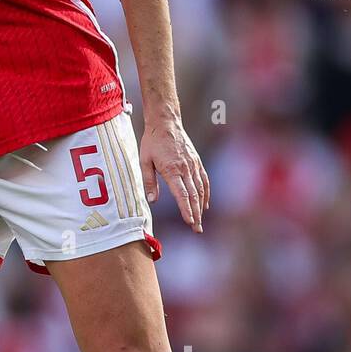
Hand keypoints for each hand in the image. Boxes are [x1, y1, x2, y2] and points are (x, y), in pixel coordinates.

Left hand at [140, 116, 209, 232]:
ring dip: (201, 207)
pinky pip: (204, 180)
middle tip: (197, 229)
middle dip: (196, 214)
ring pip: (200, 189)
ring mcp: (193, 165)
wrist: (166, 122)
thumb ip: (149, 181)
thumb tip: (152, 200)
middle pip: (193, 195)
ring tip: (200, 221)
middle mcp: (185, 168)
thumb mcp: (144, 160)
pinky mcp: (196, 161)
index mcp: (172, 169)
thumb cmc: (152, 141)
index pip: (182, 194)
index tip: (190, 222)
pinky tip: (205, 204)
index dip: (187, 209)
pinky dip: (206, 193)